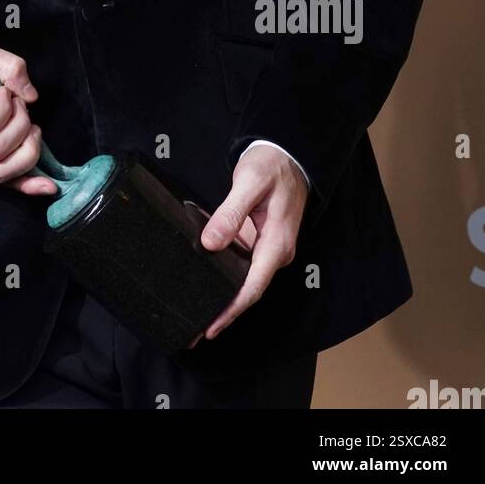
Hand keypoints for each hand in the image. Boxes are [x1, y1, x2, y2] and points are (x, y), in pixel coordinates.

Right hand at [0, 38, 56, 195]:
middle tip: (19, 105)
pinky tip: (47, 185)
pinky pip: (0, 183)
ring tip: (32, 129)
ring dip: (27, 150)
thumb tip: (31, 96)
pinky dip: (26, 184)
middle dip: (19, 127)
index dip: (3, 112)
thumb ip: (6, 65)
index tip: (5, 92)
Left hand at [196, 144, 308, 340]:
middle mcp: (275, 252)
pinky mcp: (260, 241)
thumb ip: (230, 213)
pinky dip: (224, 276)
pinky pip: (242, 264)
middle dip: (224, 311)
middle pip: (248, 290)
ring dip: (224, 297)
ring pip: (244, 280)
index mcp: (276, 243)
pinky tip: (206, 280)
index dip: (231, 310)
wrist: (289, 153)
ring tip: (197, 313)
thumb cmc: (272, 166)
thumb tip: (210, 243)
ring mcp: (268, 248)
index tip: (211, 327)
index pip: (252, 286)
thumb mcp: (250, 183)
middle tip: (195, 330)